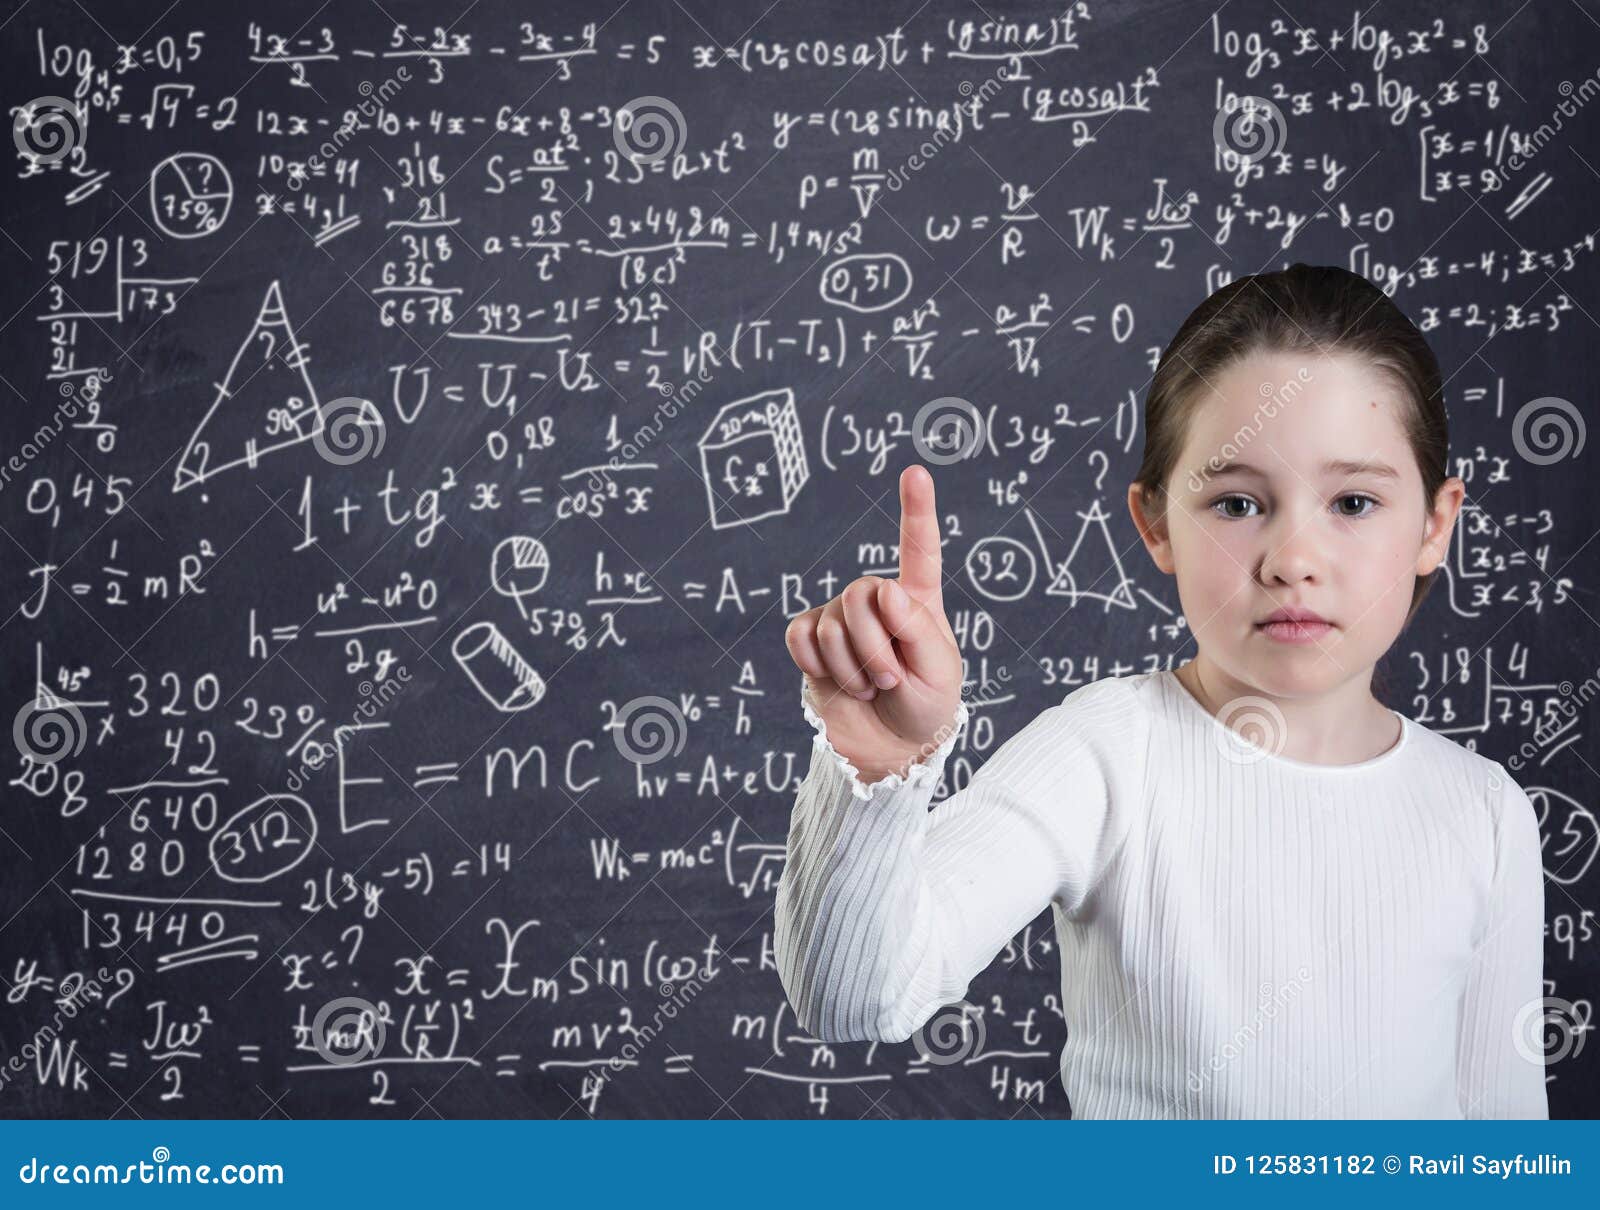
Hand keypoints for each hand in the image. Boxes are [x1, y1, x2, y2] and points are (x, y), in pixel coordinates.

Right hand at [784, 464, 963, 780]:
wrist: (887, 749)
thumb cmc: (923, 707)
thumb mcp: (939, 674)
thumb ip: (919, 629)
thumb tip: (886, 588)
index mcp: (917, 600)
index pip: (918, 548)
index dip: (916, 509)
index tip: (915, 471)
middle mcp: (876, 600)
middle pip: (861, 594)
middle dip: (874, 646)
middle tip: (889, 680)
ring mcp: (840, 617)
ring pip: (833, 623)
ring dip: (852, 667)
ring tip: (870, 687)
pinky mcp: (810, 639)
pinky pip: (800, 637)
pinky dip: (817, 666)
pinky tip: (835, 680)